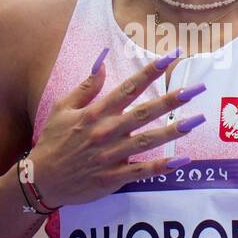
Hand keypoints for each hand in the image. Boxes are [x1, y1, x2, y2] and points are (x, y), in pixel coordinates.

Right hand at [25, 46, 206, 208]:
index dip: (150, 72)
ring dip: (174, 131)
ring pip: (148, 141)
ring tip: (197, 120)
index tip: (171, 57)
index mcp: (95, 113)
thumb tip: (103, 61)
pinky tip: (182, 161)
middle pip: (144, 112)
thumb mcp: (62, 108)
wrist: (40, 179)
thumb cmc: (52, 141)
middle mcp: (106, 132)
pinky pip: (141, 171)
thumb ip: (86, 87)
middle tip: (197, 88)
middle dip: (172, 99)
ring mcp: (110, 155)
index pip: (128, 88)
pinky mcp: (112, 177)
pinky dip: (161, 168)